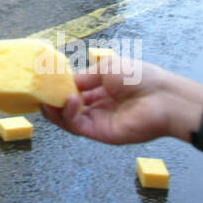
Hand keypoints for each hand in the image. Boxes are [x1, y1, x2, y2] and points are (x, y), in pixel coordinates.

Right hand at [40, 63, 202, 145]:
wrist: (163, 97)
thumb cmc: (140, 77)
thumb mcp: (107, 68)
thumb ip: (84, 77)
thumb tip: (66, 82)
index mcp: (102, 89)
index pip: (74, 90)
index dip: (59, 87)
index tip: (45, 81)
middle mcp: (99, 106)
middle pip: (68, 107)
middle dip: (52, 100)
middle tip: (39, 92)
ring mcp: (99, 121)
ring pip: (68, 119)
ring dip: (56, 108)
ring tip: (50, 98)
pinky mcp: (101, 134)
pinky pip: (77, 127)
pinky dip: (69, 115)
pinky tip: (71, 101)